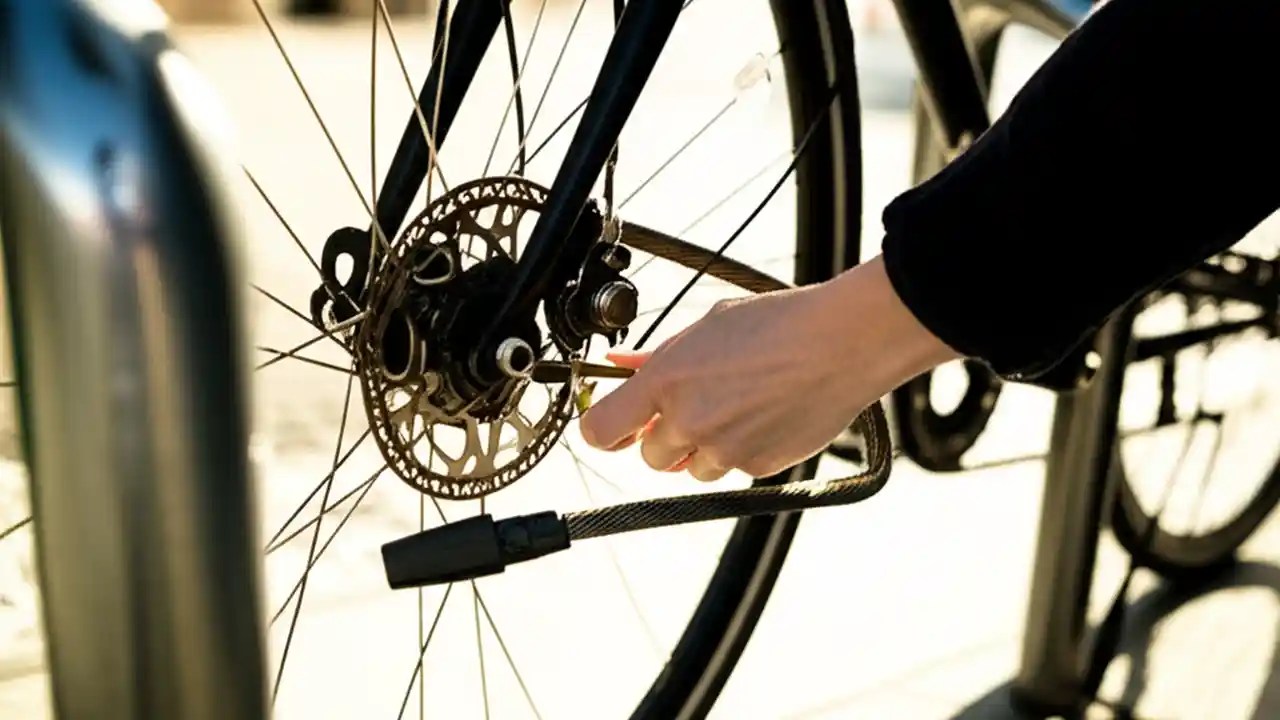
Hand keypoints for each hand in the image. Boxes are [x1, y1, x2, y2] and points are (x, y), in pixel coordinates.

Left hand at [578, 255, 958, 480]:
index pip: (602, 430)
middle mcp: (690, 419)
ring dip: (703, 448)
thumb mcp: (709, 327)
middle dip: (664, 437)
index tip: (613, 428)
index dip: (603, 432)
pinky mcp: (757, 467)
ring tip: (737, 408)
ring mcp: (723, 449)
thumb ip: (660, 356)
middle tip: (693, 408)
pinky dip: (741, 451)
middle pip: (649, 456)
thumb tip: (622, 366)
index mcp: (667, 380)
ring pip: (691, 469)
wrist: (841, 343)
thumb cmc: (780, 324)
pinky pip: (732, 471)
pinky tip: (763, 416)